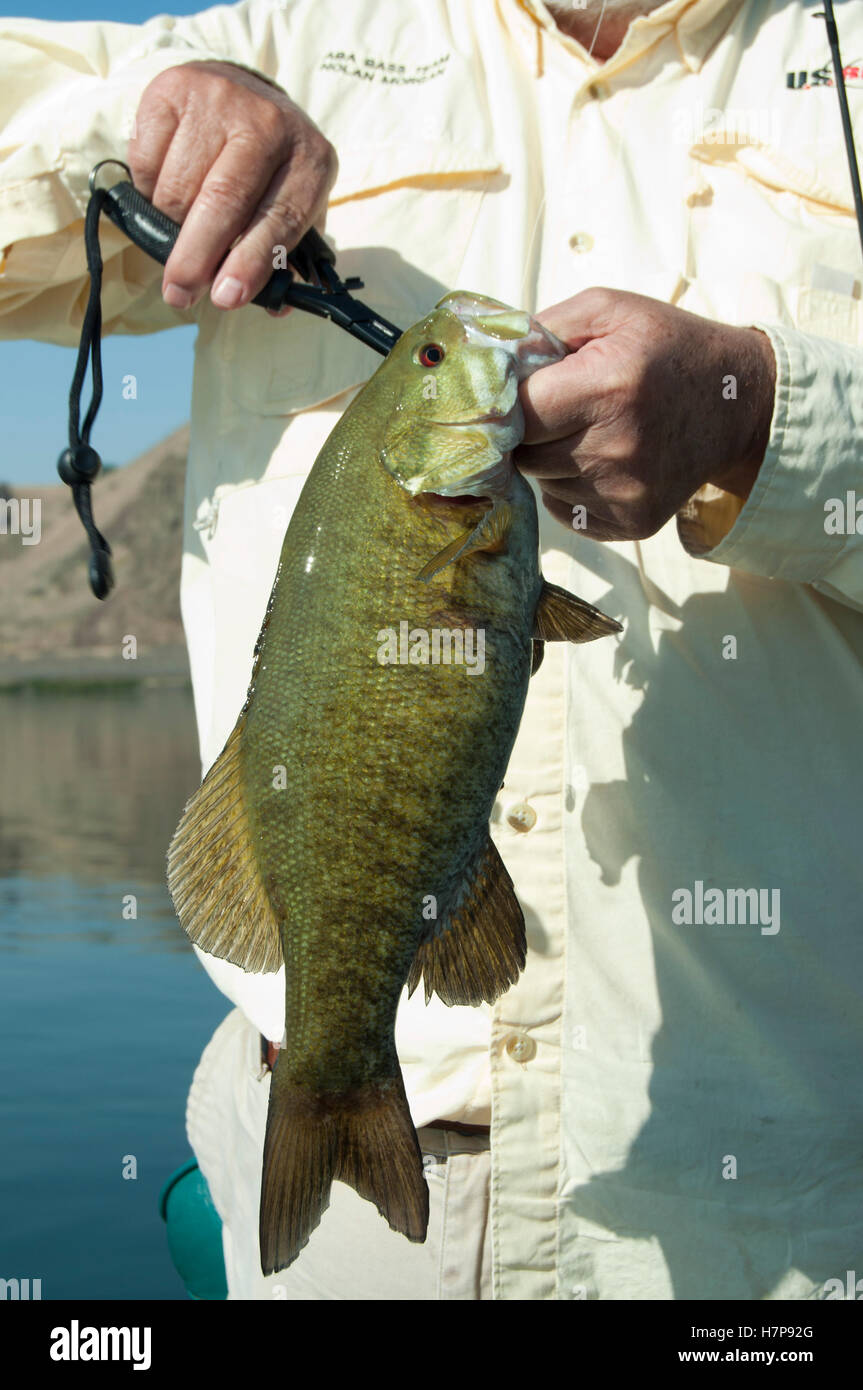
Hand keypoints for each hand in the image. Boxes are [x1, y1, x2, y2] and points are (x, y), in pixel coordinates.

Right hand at [129, 60, 337, 312]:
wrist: (238, 91)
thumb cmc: (267, 169)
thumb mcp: (291, 204)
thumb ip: (284, 257)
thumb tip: (275, 308)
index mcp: (310, 160)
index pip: (280, 219)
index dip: (251, 262)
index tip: (226, 298)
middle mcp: (268, 123)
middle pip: (224, 201)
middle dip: (196, 257)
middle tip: (179, 294)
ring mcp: (219, 99)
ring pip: (178, 187)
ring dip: (169, 225)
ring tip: (177, 232)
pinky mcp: (174, 89)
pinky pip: (147, 161)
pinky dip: (149, 190)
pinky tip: (165, 188)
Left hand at [515, 288, 775, 540]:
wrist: (737, 404)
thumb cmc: (667, 349)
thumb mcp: (612, 311)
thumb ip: (544, 327)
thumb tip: (491, 360)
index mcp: (607, 387)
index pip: (517, 414)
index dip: (507, 405)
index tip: (516, 395)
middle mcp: (616, 448)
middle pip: (524, 454)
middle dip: (530, 432)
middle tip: (560, 409)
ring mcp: (625, 492)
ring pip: (543, 484)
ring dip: (551, 460)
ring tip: (590, 432)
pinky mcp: (632, 522)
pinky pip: (565, 511)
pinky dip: (571, 488)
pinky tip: (603, 461)